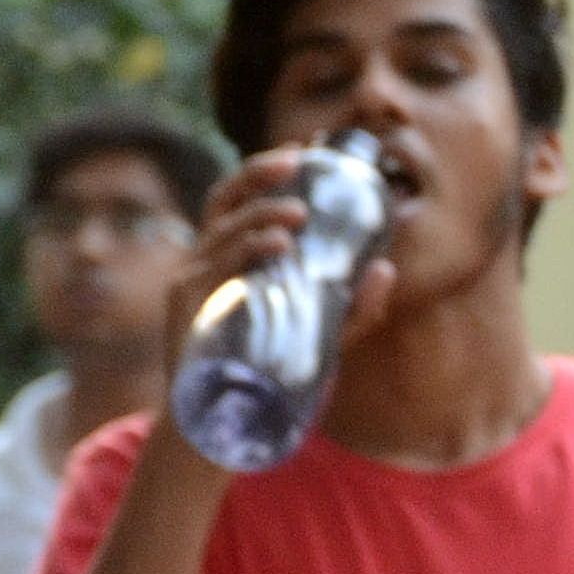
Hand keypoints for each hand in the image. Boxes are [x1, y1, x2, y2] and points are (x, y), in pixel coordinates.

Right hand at [166, 146, 396, 378]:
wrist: (221, 423)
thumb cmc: (267, 375)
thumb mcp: (321, 338)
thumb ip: (354, 308)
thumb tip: (387, 268)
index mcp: (233, 256)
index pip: (245, 200)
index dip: (269, 170)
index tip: (307, 150)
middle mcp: (208, 259)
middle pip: (225, 198)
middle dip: (259, 172)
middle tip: (298, 160)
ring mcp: (194, 279)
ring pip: (221, 227)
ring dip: (261, 212)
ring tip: (298, 212)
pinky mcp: (186, 304)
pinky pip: (215, 266)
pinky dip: (248, 249)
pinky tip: (279, 244)